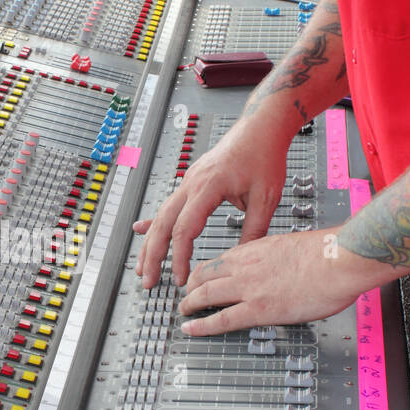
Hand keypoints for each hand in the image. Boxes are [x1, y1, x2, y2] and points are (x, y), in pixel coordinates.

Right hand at [134, 114, 289, 287]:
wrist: (259, 127)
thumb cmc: (263, 155)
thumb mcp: (266, 197)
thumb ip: (253, 230)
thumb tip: (242, 259)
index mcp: (208, 187)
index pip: (185, 228)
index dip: (179, 256)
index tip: (181, 278)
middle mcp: (191, 183)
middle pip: (163, 224)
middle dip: (153, 255)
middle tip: (149, 281)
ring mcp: (188, 182)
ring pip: (161, 216)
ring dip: (150, 243)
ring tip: (142, 268)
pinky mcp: (191, 182)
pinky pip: (168, 206)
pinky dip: (155, 223)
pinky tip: (142, 231)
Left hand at [177, 230, 372, 335]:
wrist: (340, 259)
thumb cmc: (328, 253)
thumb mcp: (292, 247)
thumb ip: (277, 257)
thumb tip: (280, 267)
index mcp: (255, 250)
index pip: (218, 260)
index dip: (203, 271)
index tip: (199, 278)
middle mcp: (246, 266)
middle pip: (204, 275)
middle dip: (190, 286)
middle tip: (185, 296)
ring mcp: (249, 288)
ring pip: (205, 295)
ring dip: (189, 304)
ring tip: (183, 312)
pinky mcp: (258, 309)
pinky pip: (221, 319)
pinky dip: (201, 326)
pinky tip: (190, 329)